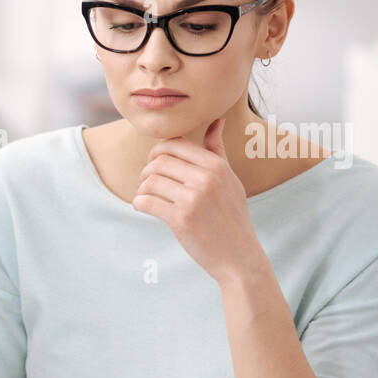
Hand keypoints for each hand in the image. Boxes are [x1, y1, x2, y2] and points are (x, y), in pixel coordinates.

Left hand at [131, 118, 268, 286]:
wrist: (239, 256)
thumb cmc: (231, 217)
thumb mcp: (230, 180)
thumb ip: (217, 151)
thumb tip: (216, 121)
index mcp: (217, 166)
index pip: (174, 144)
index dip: (157, 152)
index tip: (154, 164)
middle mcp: (206, 178)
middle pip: (159, 161)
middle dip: (146, 171)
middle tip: (146, 183)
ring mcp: (193, 199)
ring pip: (150, 181)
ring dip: (141, 189)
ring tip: (146, 196)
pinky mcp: (181, 219)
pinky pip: (146, 201)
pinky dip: (139, 203)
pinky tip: (144, 207)